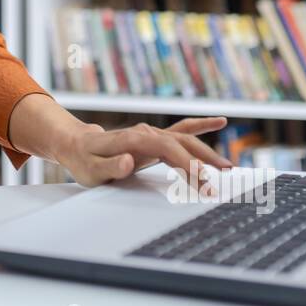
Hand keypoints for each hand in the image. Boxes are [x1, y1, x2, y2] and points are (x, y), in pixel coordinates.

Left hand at [50, 116, 231, 188]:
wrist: (77, 144)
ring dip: (207, 153)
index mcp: (132, 140)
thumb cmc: (83, 160)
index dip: (187, 165)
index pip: (168, 150)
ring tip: (228, 167)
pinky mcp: (155, 137)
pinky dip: (200, 126)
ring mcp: (151, 133)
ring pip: (185, 140)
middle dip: (203, 163)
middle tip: (219, 184)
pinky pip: (181, 130)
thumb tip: (128, 160)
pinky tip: (219, 122)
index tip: (203, 181)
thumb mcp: (90, 170)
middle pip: (181, 144)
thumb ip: (109, 166)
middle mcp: (145, 133)